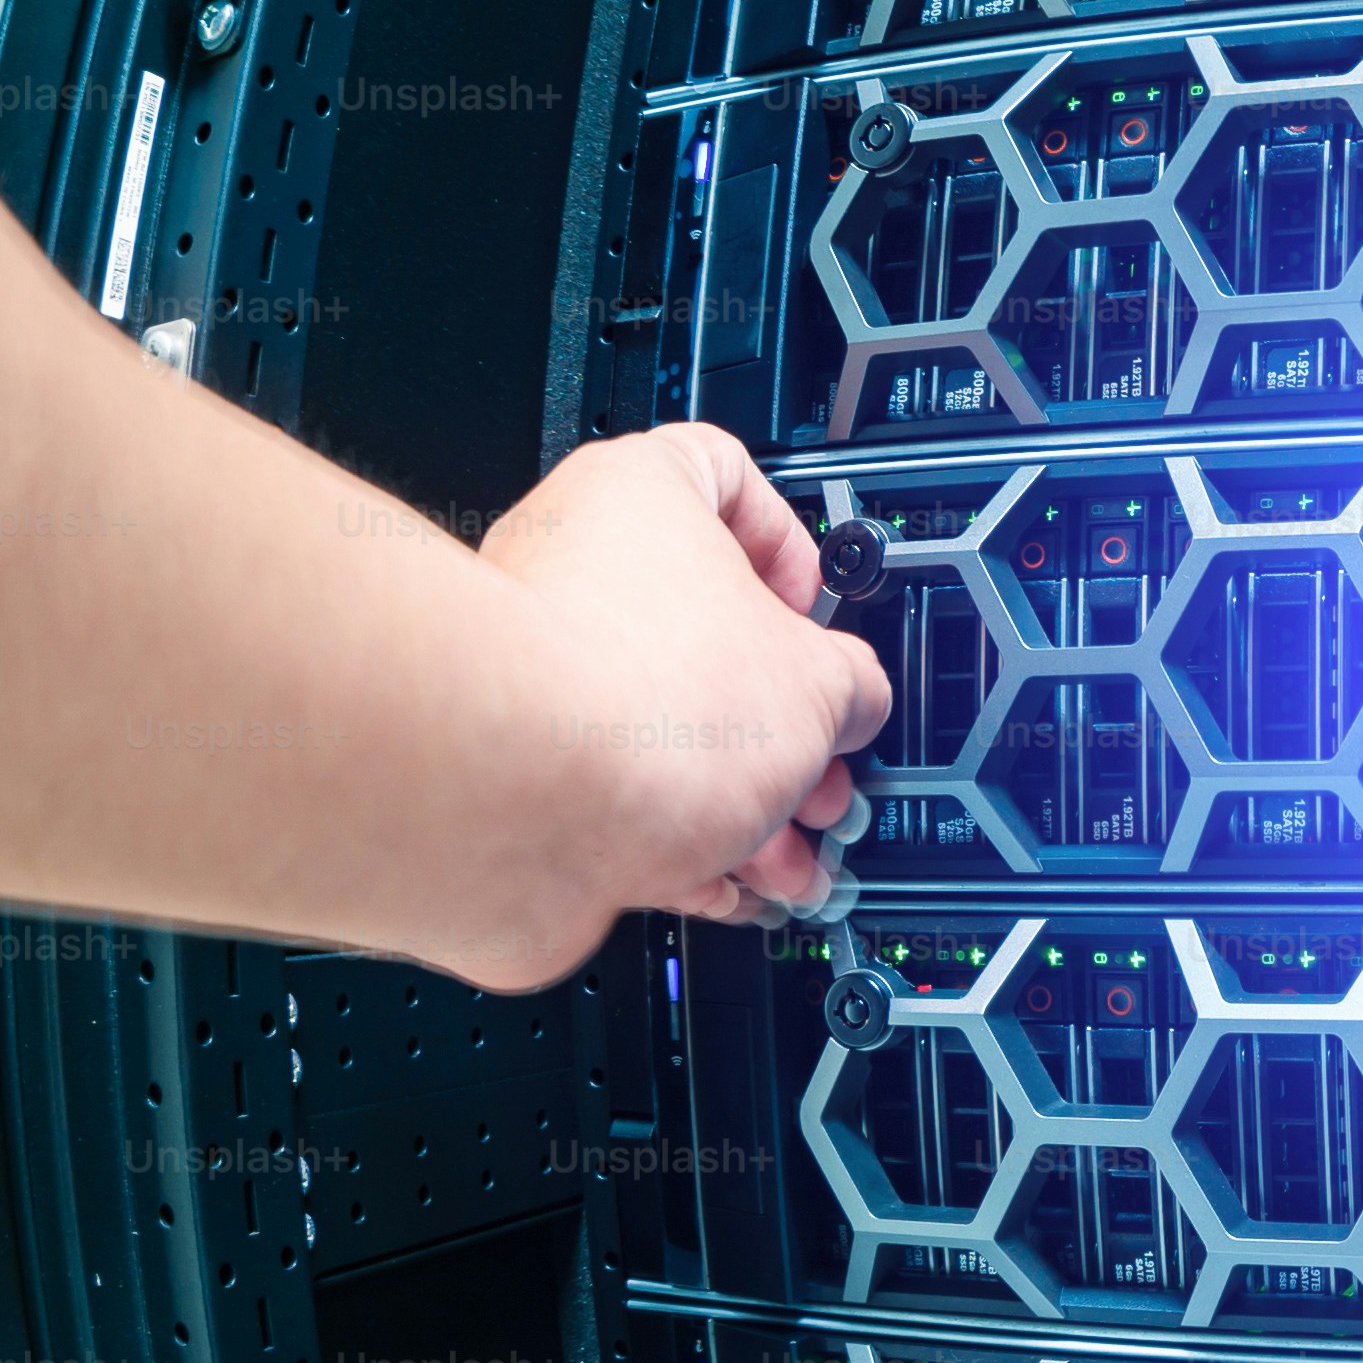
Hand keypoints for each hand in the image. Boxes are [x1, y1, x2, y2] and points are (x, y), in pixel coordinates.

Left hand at [456, 425, 891, 987]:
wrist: (511, 807)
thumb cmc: (627, 704)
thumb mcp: (820, 685)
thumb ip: (851, 685)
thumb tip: (849, 706)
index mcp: (639, 498)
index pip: (725, 476)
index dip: (790, 548)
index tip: (818, 615)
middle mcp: (571, 574)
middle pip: (703, 635)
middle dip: (780, 721)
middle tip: (820, 762)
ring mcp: (534, 678)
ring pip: (663, 732)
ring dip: (742, 803)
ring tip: (788, 854)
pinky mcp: (514, 772)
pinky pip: (616, 800)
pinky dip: (677, 844)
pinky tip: (726, 886)